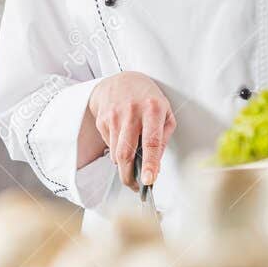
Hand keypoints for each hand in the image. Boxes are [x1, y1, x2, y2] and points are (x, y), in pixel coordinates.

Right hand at [87, 71, 174, 190]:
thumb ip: (163, 140)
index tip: (149, 180)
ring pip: (116, 154)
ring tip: (132, 162)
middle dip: (129, 176)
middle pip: (126, 153)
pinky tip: (123, 139)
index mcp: (152, 109)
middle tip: (136, 186)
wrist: (122, 80)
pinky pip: (109, 145)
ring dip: (124, 165)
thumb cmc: (148, 98)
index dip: (150, 163)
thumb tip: (155, 168)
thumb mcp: (165, 113)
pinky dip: (117, 150)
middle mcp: (131, 112)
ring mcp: (114, 116)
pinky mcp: (102, 120)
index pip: (151, 142)